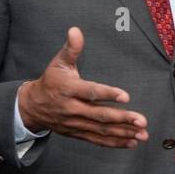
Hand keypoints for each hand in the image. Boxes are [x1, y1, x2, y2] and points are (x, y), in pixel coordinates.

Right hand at [18, 27, 148, 148]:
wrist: (32, 107)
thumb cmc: (50, 81)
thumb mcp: (58, 63)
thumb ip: (71, 48)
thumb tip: (76, 30)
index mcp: (68, 89)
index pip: (90, 92)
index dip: (108, 94)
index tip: (126, 96)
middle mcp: (72, 108)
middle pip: (99, 115)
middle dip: (122, 119)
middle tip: (142, 121)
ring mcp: (75, 123)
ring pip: (101, 130)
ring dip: (123, 133)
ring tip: (143, 134)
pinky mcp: (77, 133)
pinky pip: (97, 140)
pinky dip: (115, 143)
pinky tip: (131, 142)